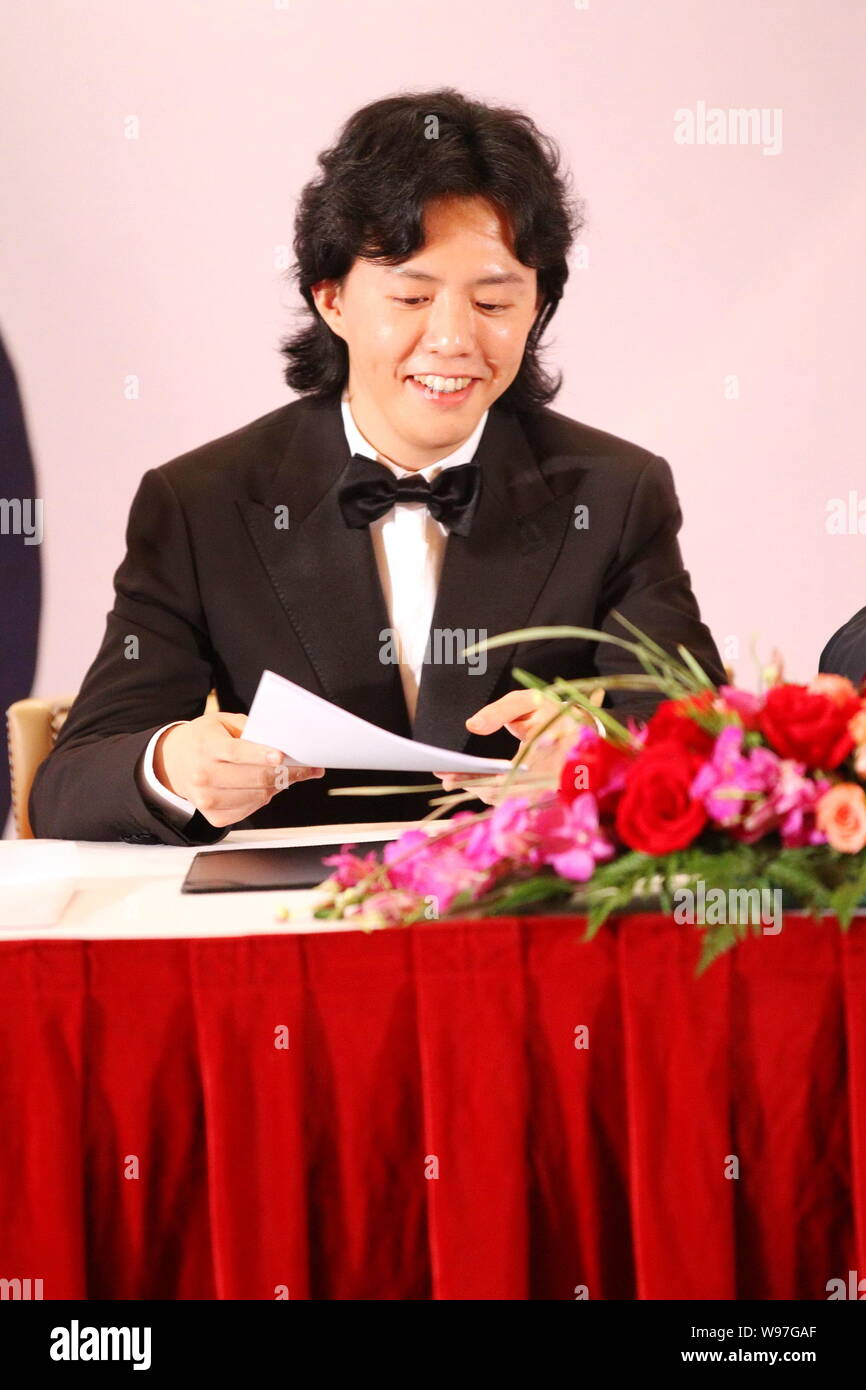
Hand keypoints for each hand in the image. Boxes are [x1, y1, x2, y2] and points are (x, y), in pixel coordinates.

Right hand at [153, 712, 323, 827]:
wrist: (175, 763)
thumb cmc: (206, 739)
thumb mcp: (223, 722)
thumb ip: (250, 730)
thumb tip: (284, 743)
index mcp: (206, 746)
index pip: (236, 753)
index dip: (260, 755)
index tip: (282, 756)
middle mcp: (203, 775)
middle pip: (252, 778)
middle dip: (286, 773)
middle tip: (306, 767)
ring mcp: (206, 799)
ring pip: (256, 797)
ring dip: (279, 786)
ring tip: (290, 776)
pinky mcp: (213, 816)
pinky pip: (250, 810)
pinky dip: (264, 798)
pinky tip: (268, 787)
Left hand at [435, 689, 580, 806]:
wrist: (588, 731)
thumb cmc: (557, 714)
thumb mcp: (530, 702)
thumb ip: (500, 711)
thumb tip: (472, 725)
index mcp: (543, 760)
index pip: (499, 779)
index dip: (471, 779)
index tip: (448, 774)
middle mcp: (545, 784)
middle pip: (499, 796)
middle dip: (470, 787)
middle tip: (446, 778)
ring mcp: (545, 795)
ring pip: (506, 802)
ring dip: (481, 792)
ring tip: (457, 779)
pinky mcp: (545, 799)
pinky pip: (515, 802)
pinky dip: (496, 794)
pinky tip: (479, 783)